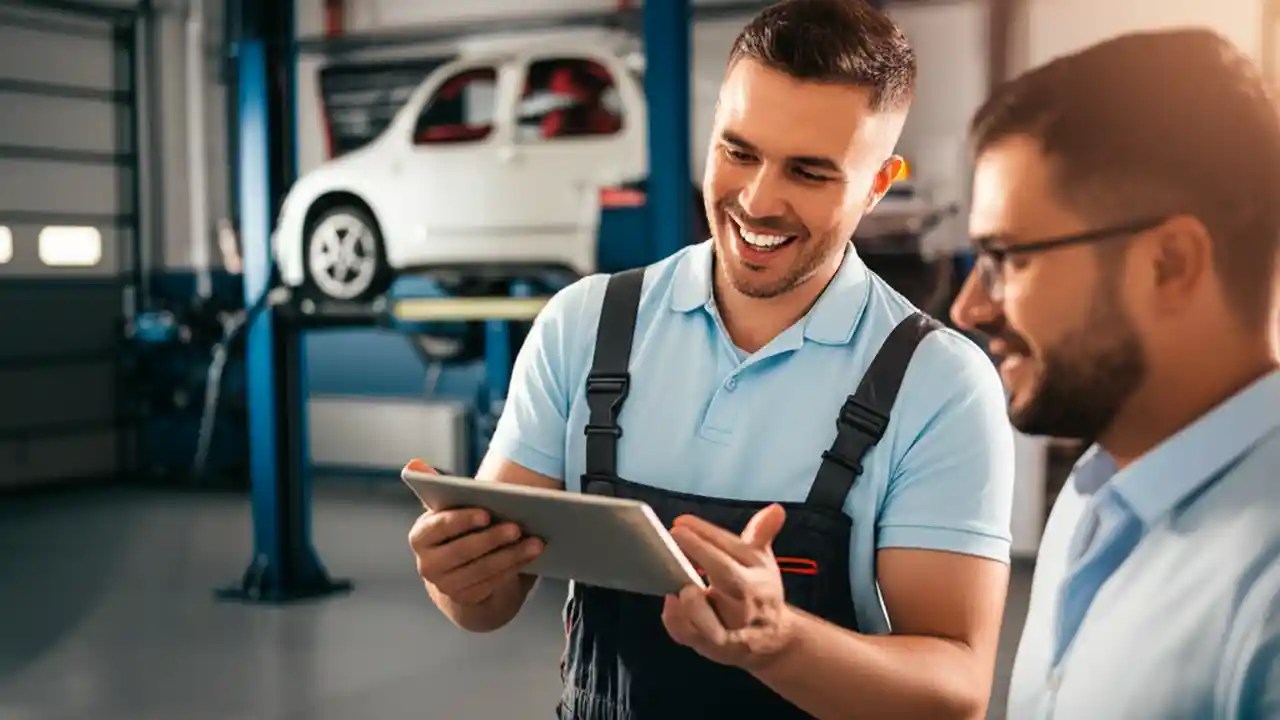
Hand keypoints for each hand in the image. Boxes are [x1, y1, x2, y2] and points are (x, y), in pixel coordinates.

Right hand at [405, 459, 543, 605]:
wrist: (458, 570)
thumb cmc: (457, 530)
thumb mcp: (447, 509)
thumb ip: (435, 486)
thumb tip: (414, 463)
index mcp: (421, 536)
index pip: (439, 526)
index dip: (462, 520)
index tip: (486, 513)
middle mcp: (427, 564)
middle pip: (463, 550)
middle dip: (492, 538)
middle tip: (518, 527)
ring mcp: (445, 585)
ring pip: (482, 569)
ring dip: (511, 555)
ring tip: (536, 542)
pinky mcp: (464, 598)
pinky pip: (492, 583)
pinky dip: (514, 568)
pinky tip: (531, 555)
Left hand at [662, 503, 796, 670]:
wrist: (773, 637)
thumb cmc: (758, 589)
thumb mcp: (762, 560)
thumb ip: (761, 534)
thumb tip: (776, 508)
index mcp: (757, 574)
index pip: (732, 549)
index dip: (706, 534)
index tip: (681, 521)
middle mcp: (746, 601)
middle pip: (728, 579)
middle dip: (703, 554)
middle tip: (676, 535)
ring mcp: (731, 628)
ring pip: (713, 624)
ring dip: (695, 607)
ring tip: (681, 587)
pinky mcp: (715, 647)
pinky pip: (695, 639)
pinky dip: (679, 624)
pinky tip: (670, 604)